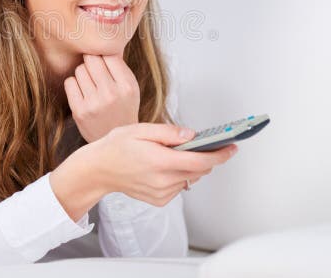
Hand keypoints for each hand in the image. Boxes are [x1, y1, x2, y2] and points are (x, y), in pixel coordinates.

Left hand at [64, 54, 139, 142]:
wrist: (114, 139)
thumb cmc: (121, 107)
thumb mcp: (130, 87)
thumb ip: (118, 66)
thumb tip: (100, 38)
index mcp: (128, 85)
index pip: (109, 54)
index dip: (104, 57)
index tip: (104, 65)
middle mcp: (112, 94)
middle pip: (92, 59)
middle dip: (91, 63)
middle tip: (95, 73)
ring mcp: (95, 103)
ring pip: (80, 70)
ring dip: (82, 75)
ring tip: (91, 86)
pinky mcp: (80, 111)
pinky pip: (69, 82)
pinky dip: (74, 85)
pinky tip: (82, 93)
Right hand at [91, 123, 237, 205]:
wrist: (98, 170)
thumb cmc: (116, 147)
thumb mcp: (140, 129)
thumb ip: (169, 132)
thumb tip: (192, 135)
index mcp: (160, 161)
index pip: (201, 160)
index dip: (220, 154)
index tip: (232, 147)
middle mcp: (163, 181)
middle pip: (200, 170)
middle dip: (206, 156)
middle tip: (204, 142)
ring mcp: (162, 193)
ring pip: (190, 178)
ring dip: (190, 165)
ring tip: (173, 152)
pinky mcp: (160, 200)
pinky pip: (180, 186)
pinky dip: (179, 175)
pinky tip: (163, 165)